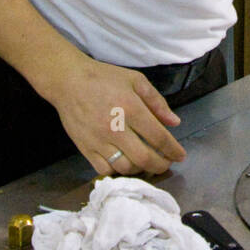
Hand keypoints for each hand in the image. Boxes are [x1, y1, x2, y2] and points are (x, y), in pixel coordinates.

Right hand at [50, 56, 186, 176]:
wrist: (69, 82)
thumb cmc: (104, 78)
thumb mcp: (135, 80)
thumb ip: (157, 102)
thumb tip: (175, 123)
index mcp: (131, 108)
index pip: (158, 137)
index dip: (173, 150)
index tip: (180, 155)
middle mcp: (116, 128)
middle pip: (144, 158)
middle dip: (161, 165)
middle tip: (166, 164)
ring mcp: (99, 141)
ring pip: (125, 167)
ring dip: (141, 169)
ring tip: (147, 163)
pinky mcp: (85, 148)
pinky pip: (105, 170)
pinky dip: (118, 171)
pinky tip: (125, 163)